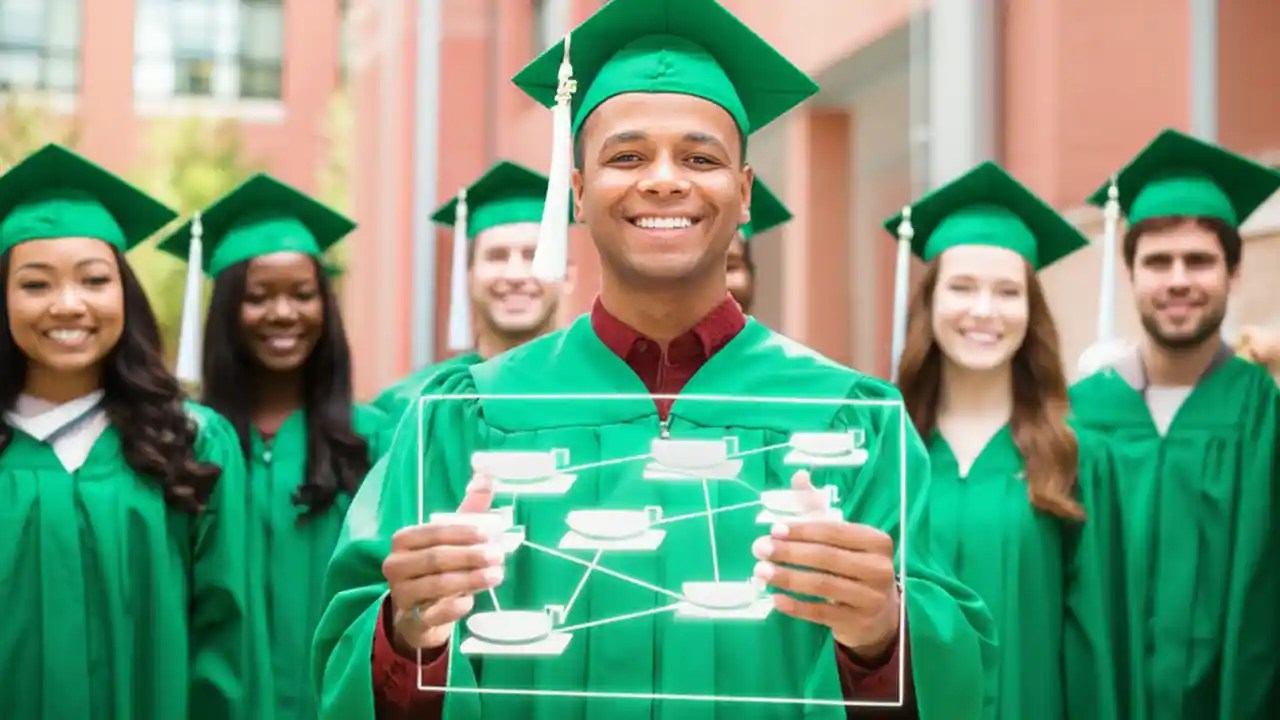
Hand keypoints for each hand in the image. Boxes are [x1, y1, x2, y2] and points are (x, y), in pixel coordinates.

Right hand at [382, 474, 504, 652]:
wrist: (418, 614)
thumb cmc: (436, 567)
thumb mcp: (450, 539)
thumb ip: (469, 510)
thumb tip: (487, 476)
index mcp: (404, 540)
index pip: (434, 532)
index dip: (463, 532)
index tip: (490, 533)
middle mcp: (396, 565)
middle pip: (435, 558)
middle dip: (469, 556)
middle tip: (498, 554)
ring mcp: (402, 594)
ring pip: (436, 584)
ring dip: (469, 579)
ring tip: (496, 575)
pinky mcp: (413, 620)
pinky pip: (434, 613)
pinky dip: (454, 606)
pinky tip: (471, 601)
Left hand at [752, 471, 900, 661]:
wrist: (880, 615)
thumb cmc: (855, 566)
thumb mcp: (843, 537)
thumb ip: (819, 507)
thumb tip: (799, 476)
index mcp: (876, 541)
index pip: (835, 532)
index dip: (803, 530)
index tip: (773, 530)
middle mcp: (879, 568)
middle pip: (827, 557)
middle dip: (789, 552)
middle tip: (759, 549)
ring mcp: (871, 598)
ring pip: (823, 584)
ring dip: (788, 578)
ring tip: (761, 572)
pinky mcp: (858, 622)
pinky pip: (821, 613)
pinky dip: (797, 606)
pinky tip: (776, 599)